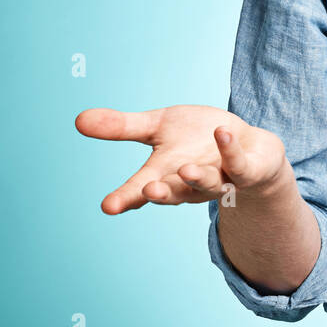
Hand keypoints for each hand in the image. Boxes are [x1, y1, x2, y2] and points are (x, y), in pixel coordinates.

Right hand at [75, 105, 289, 213]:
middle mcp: (190, 183)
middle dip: (161, 193)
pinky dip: (230, 150)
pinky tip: (222, 133)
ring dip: (197, 178)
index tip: (108, 206)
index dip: (125, 199)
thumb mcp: (158, 127)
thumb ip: (121, 127)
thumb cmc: (198, 138)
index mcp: (164, 175)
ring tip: (186, 169)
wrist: (248, 145)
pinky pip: (238, 164)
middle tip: (148, 192)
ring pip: (207, 184)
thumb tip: (78, 120)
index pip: (139, 190)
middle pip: (174, 192)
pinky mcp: (247, 171)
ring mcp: (220, 179)